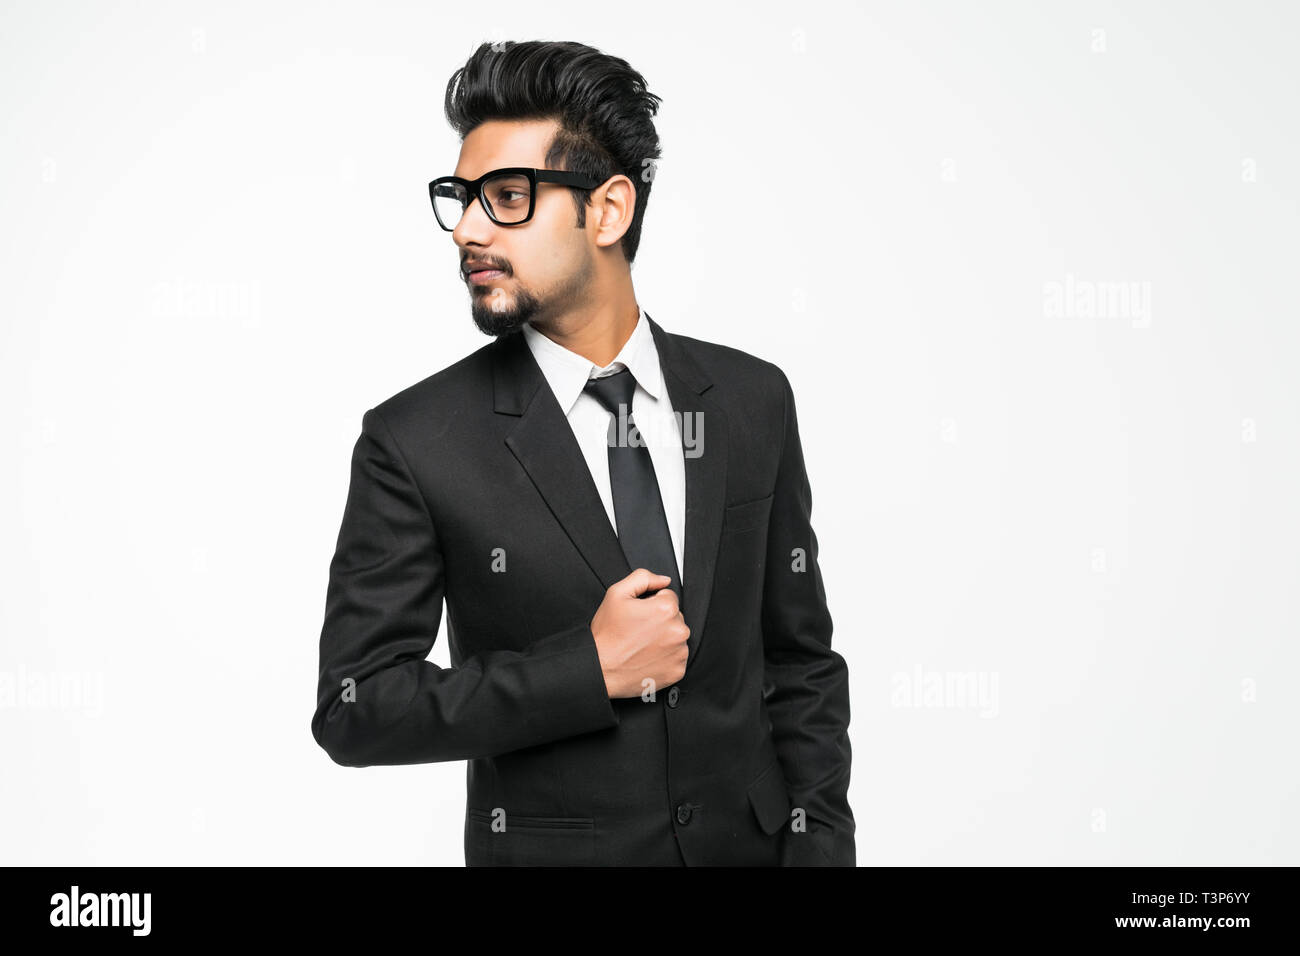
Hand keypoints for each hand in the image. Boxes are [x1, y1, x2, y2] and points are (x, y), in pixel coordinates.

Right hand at [589, 568, 688, 698]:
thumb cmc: (607, 635)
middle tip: (638, 631)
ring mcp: (679, 653)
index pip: (669, 597)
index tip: (639, 615)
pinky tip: (647, 657)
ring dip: (664, 639)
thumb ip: (642, 578)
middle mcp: (678, 631)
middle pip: (675, 617)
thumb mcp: (616, 594)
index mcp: (666, 609)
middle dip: (659, 621)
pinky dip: (665, 657)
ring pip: (676, 637)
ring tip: (641, 645)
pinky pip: (676, 657)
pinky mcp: (677, 670)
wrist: (600, 668)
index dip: (651, 604)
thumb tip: (663, 580)